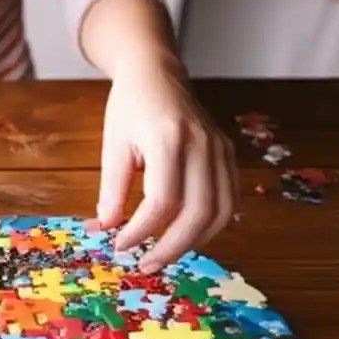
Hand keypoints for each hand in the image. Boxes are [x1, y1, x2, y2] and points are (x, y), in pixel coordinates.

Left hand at [90, 55, 238, 272]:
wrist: (157, 73)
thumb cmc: (130, 106)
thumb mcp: (113, 145)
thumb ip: (112, 190)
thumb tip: (108, 228)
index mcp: (169, 139)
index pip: (162, 200)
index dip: (142, 230)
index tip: (121, 245)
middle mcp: (202, 144)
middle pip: (199, 211)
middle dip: (173, 247)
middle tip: (147, 265)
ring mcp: (220, 149)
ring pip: (222, 211)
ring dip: (195, 241)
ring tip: (166, 255)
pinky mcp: (228, 154)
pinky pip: (229, 198)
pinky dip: (211, 224)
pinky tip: (188, 235)